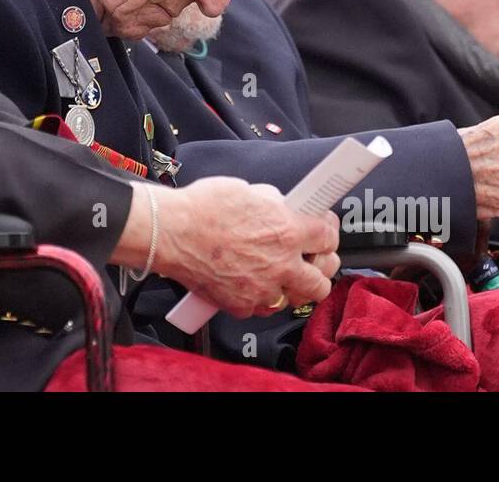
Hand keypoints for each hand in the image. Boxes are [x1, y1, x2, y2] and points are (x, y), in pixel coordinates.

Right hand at [119, 178, 339, 317]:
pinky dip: (261, 298)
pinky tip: (255, 284)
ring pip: (296, 299)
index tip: (323, 229)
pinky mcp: (241, 305)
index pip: (328, 237)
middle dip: (322, 268)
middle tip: (313, 259)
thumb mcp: (248, 190)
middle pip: (323, 279)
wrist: (170, 232)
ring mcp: (262, 289)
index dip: (328, 231)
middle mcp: (281, 264)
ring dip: (294, 287)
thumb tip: (281, 207)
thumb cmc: (202, 207)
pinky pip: (262, 307)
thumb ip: (273, 203)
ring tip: (286, 275)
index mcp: (287, 230)